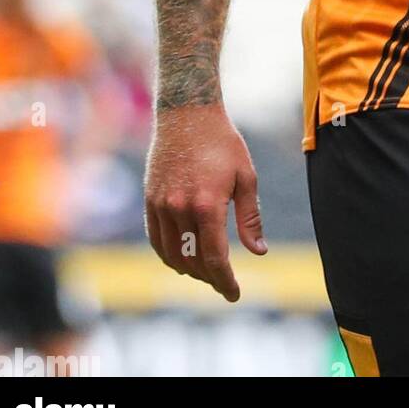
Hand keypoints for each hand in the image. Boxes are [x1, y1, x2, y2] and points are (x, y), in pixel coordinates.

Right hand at [144, 103, 265, 301]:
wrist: (187, 113)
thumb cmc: (223, 143)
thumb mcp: (245, 177)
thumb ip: (250, 218)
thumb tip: (258, 252)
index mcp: (207, 205)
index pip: (215, 258)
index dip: (225, 281)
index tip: (234, 293)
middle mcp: (180, 209)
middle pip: (192, 261)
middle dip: (210, 278)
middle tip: (223, 283)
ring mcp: (161, 205)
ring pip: (171, 255)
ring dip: (188, 270)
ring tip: (205, 272)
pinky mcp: (150, 200)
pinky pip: (156, 240)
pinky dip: (168, 255)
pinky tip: (182, 258)